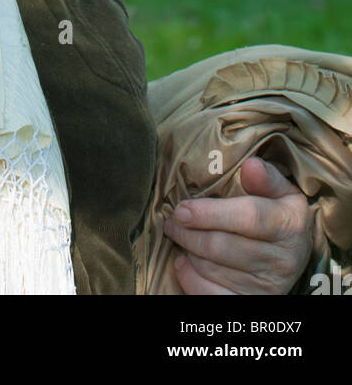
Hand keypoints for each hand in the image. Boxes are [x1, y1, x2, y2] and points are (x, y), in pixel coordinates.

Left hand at [163, 156, 313, 294]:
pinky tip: (183, 263)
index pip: (247, 217)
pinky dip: (191, 279)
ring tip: (181, 237)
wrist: (294, 255)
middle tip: (172, 222)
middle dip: (189, 233)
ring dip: (189, 252)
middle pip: (222, 246)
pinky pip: (213, 295)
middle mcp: (283, 259)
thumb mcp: (281, 192)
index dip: (210, 213)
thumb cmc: (278, 214)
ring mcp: (268, 286)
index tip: (182, 209)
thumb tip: (250, 165)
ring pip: (213, 270)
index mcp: (289, 225)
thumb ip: (266, 178)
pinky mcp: (254, 302)